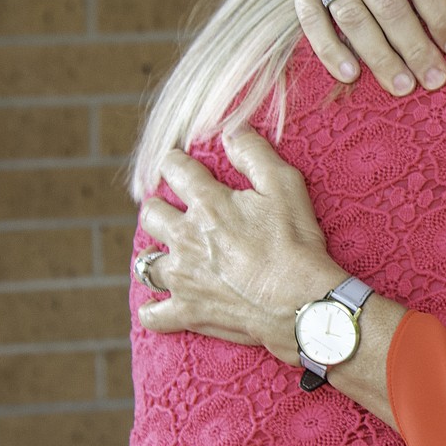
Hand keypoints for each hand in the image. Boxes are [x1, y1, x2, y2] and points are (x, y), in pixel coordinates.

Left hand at [136, 125, 348, 364]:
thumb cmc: (296, 243)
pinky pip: (154, 314)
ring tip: (163, 252)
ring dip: (152, 254)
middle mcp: (185, 238)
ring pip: (146, 262)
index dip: (175, 161)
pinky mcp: (187, 311)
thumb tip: (232, 130)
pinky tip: (158, 306)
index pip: (176, 171)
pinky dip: (154, 310)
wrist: (299, 302)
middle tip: (171, 208)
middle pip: (152, 214)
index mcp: (207, 204)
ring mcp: (182, 277)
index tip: (177, 161)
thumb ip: (254, 154)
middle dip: (158, 206)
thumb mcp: (285, 186)